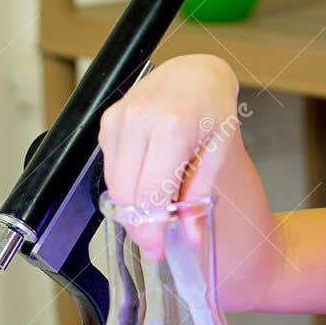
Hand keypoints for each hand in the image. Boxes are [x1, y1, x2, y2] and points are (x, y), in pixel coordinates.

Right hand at [99, 54, 242, 259]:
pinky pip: (109, 169)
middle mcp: (140, 121)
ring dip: (130, 209)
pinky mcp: (108, 121)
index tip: (158, 250)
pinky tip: (145, 183)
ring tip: (154, 215)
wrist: (193, 74)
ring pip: (113, 185)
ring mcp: (119, 119)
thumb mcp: (218, 152)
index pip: (151, 195)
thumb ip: (199, 197)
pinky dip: (125, 186)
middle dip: (139, 226)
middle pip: (127, 194)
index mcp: (172, 127)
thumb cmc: (211, 109)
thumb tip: (191, 238)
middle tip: (155, 243)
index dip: (152, 230)